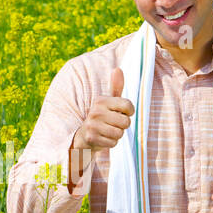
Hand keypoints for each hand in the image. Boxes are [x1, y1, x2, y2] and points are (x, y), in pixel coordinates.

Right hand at [69, 66, 134, 184]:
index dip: (129, 112)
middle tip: (112, 124)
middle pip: (126, 122)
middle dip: (122, 126)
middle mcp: (96, 111)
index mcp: (101, 100)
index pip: (128, 106)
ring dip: (116, 135)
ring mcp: (93, 125)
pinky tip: (103, 139)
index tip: (121, 113)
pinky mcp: (92, 138)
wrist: (83, 136)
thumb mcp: (107, 102)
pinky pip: (113, 143)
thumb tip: (118, 69)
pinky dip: (110, 143)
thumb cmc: (101, 117)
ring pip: (120, 133)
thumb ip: (115, 87)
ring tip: (107, 131)